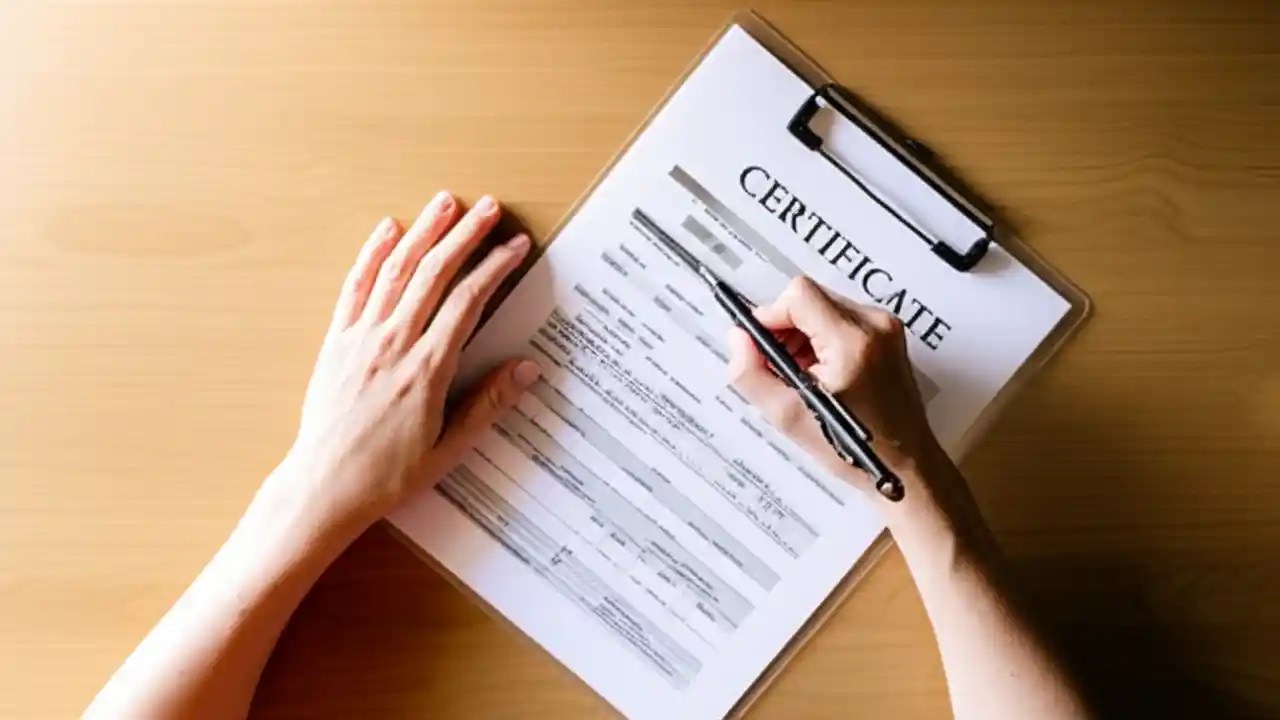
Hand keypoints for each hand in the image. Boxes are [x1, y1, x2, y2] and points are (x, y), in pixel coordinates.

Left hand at [262, 191, 538, 539]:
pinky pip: (355, 287)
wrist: (324, 486)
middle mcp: (393, 344)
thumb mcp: (449, 449)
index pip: (468, 302)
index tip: (515, 247)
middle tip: (488, 208)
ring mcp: (361, 338)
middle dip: (464, 235)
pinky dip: (372, 254)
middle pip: (434, 273)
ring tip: (445, 202)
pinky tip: (388, 230)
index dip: (494, 268)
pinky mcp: (336, 341)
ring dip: (423, 232)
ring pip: (396, 270)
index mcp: (427, 370)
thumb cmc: (388, 475)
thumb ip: (488, 404)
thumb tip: (526, 369)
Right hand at [726, 276, 946, 494]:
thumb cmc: (853, 449)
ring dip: (802, 333)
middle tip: (780, 366)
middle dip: (785, 327)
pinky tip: (821, 371)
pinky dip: (822, 337)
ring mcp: (886, 327)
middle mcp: (874, 325)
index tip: (760, 345)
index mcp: (851, 343)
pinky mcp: (890, 333)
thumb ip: (751, 373)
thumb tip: (738, 336)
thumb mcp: (787, 416)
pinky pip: (842, 317)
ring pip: (823, 305)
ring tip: (802, 374)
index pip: (798, 295)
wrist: (905, 464)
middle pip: (810, 297)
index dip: (770, 316)